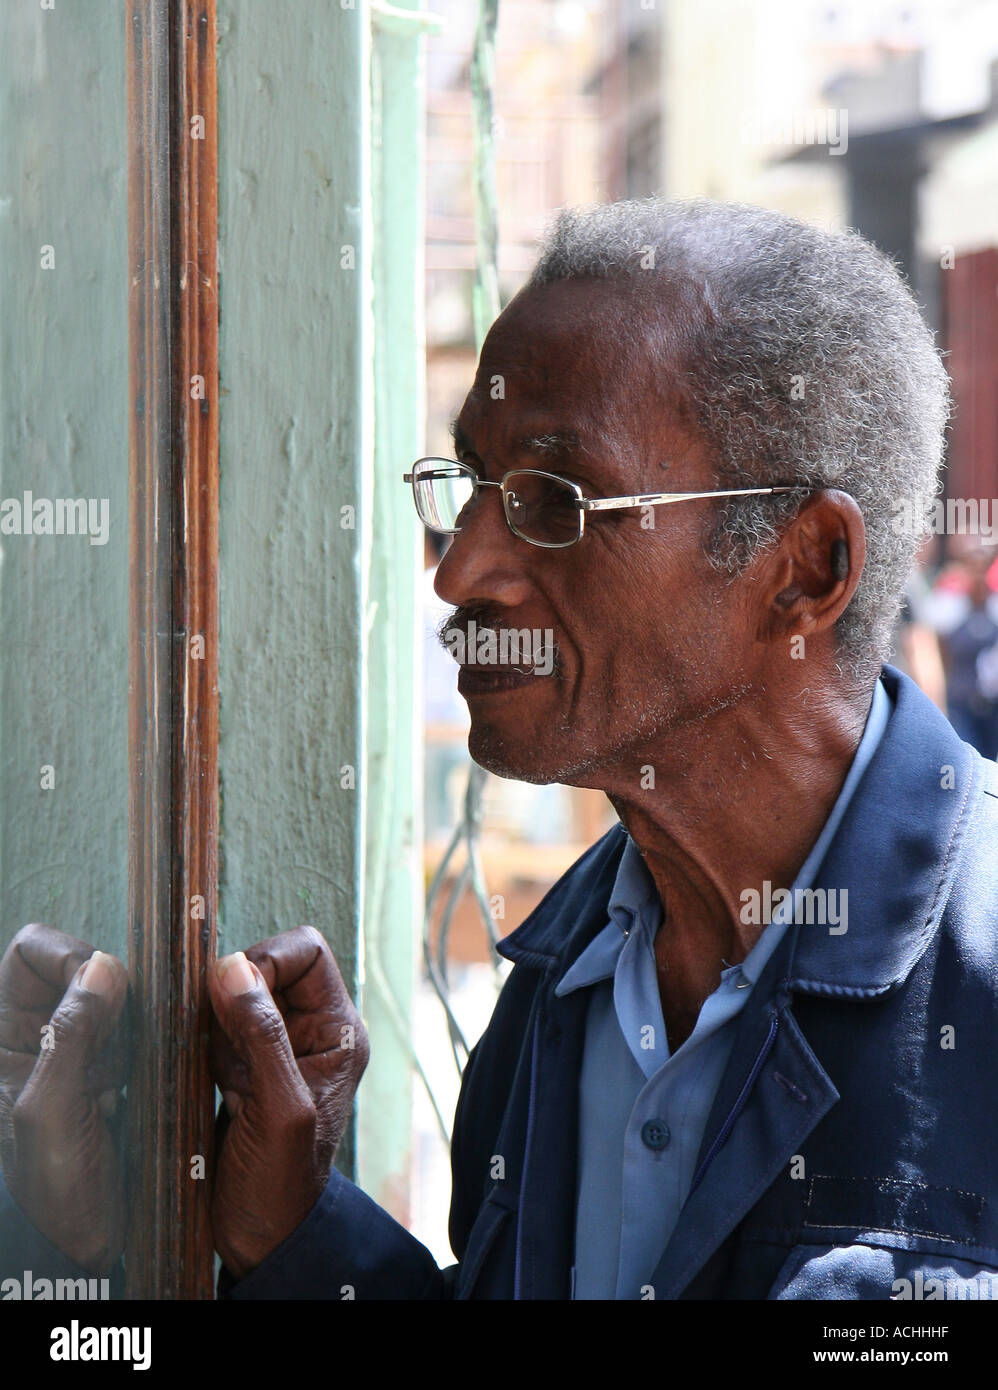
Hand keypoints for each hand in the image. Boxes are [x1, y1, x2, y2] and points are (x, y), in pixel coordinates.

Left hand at [0, 924, 127, 1271]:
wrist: (80, 1247)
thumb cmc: (49, 1189)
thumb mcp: (51, 1110)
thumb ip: (73, 1032)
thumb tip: (104, 966)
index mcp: (1, 1034)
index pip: (32, 950)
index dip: (67, 958)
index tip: (99, 991)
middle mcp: (35, 1033)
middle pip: (80, 967)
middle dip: (108, 1001)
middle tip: (112, 1049)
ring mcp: (73, 1051)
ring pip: (115, 1000)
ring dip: (128, 1032)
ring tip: (117, 1081)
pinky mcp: (107, 1070)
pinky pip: (135, 1033)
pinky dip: (143, 1053)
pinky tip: (130, 1092)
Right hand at [208, 925, 368, 1279]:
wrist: (262, 1234)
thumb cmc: (284, 1182)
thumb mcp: (280, 1109)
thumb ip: (262, 1035)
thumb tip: (233, 967)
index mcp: (337, 1029)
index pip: (306, 951)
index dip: (267, 960)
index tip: (234, 993)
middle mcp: (309, 1029)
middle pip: (264, 967)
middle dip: (233, 998)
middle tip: (227, 1047)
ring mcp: (274, 1045)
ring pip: (232, 996)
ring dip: (215, 1026)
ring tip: (223, 1073)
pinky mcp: (241, 1064)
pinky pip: (213, 1029)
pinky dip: (202, 1046)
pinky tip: (213, 1084)